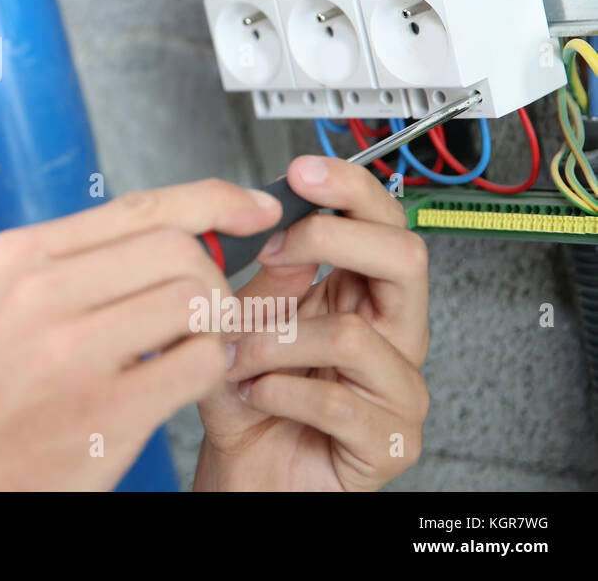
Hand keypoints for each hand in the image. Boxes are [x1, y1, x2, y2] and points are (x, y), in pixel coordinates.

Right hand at [0, 178, 284, 490]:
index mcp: (17, 257)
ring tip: (193, 343)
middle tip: (207, 306)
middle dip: (214, 273)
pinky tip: (186, 377)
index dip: (213, 199)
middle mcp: (40, 295)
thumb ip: (77, 262)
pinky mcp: (106, 413)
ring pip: (196, 299)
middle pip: (177, 248)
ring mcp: (72, 355)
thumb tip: (177, 232)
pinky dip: (211, 367)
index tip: (254, 206)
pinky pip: (199, 363)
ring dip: (216, 322)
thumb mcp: (2, 301)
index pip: (138, 206)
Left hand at [194, 155, 430, 490]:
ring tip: (238, 355)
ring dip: (275, 339)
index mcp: (363, 295)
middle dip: (332, 240)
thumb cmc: (248, 398)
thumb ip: (267, 275)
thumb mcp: (244, 320)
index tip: (303, 172)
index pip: (382, 223)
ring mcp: (398, 388)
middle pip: (405, 258)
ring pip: (352, 334)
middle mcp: (392, 335)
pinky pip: (337, 400)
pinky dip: (280, 391)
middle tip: (275, 249)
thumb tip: (273, 220)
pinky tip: (257, 394)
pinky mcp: (391, 441)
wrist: (242, 470)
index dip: (350, 190)